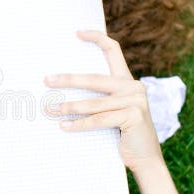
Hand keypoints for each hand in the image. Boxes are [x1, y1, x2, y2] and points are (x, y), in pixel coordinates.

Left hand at [44, 30, 163, 176]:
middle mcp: (134, 87)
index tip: (76, 33)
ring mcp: (136, 101)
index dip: (96, 38)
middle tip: (47, 81)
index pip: (113, 50)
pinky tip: (64, 126)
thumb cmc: (122, 135)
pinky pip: (99, 120)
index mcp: (127, 81)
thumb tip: (61, 88)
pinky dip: (79, 125)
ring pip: (94, 103)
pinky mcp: (134, 116)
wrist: (146, 160)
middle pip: (94, 78)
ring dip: (69, 107)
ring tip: (50, 109)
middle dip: (68, 80)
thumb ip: (100, 98)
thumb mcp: (113, 111)